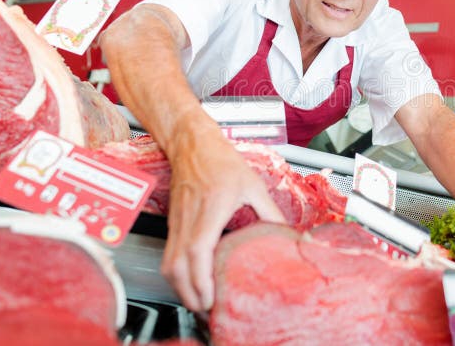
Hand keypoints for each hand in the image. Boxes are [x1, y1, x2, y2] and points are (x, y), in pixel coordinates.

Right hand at [160, 123, 285, 311]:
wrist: (193, 144)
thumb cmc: (220, 161)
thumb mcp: (253, 185)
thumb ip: (269, 212)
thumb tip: (285, 233)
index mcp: (210, 209)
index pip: (198, 251)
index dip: (201, 278)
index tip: (210, 296)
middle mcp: (189, 219)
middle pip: (177, 266)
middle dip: (189, 294)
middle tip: (207, 309)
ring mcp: (177, 222)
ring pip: (169, 264)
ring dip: (181, 287)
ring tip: (199, 301)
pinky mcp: (173, 224)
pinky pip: (169, 255)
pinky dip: (177, 274)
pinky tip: (190, 281)